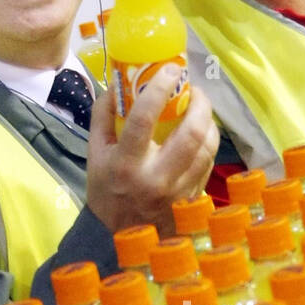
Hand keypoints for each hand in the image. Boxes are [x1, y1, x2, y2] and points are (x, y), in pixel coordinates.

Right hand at [85, 64, 218, 235]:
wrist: (126, 234)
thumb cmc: (108, 191)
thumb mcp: (95, 155)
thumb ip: (102, 118)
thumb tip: (117, 84)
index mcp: (126, 165)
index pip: (144, 119)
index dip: (159, 88)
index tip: (170, 69)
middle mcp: (156, 178)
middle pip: (190, 133)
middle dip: (200, 103)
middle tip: (194, 88)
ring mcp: (179, 190)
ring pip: (207, 147)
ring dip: (208, 120)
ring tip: (200, 106)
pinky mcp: (194, 197)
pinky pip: (209, 161)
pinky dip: (209, 140)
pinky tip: (202, 129)